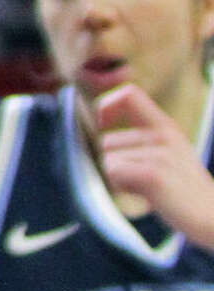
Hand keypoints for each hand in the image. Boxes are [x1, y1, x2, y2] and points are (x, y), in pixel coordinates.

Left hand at [98, 84, 213, 240]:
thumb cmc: (186, 192)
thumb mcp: (170, 155)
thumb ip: (145, 139)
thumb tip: (103, 125)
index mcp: (168, 127)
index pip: (130, 93)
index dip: (108, 104)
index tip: (105, 124)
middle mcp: (165, 135)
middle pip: (107, 141)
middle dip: (117, 164)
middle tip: (146, 181)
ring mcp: (161, 154)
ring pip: (108, 159)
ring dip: (121, 179)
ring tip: (150, 189)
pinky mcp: (154, 174)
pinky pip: (113, 172)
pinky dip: (123, 187)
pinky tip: (147, 197)